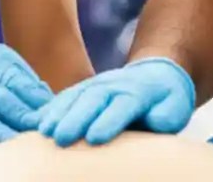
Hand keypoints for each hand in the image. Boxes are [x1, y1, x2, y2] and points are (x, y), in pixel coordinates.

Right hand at [0, 44, 52, 144]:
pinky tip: (20, 154)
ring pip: (23, 117)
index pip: (40, 90)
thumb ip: (15, 92)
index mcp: (6, 60)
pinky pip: (1, 132)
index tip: (61, 130)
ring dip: (34, 135)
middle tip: (60, 142)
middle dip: (47, 125)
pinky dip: (13, 143)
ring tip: (46, 149)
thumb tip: (49, 111)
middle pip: (36, 103)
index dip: (53, 113)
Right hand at [27, 57, 194, 146]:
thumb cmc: (166, 101)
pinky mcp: (84, 88)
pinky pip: (65, 95)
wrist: (156, 74)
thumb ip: (165, 115)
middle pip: (93, 100)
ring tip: (44, 131)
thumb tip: (154, 120)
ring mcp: (97, 84)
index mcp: (138, 92)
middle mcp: (114, 85)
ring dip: (58, 112)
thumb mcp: (175, 108)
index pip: (123, 105)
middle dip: (76, 118)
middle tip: (61, 138)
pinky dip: (51, 107)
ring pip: (75, 95)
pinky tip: (37, 121)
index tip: (95, 138)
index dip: (109, 121)